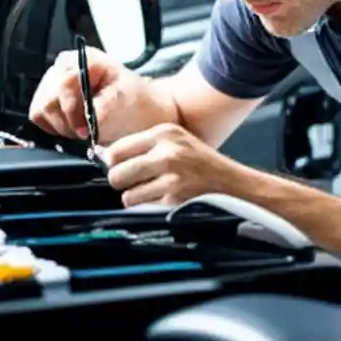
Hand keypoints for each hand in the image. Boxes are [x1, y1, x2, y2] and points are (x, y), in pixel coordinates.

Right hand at [28, 46, 164, 143]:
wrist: (142, 109)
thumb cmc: (137, 103)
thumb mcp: (124, 102)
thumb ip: (101, 109)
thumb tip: (86, 120)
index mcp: (87, 59)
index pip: (65, 82)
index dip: (71, 109)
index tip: (85, 129)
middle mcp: (67, 65)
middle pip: (49, 97)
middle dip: (67, 121)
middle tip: (86, 132)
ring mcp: (55, 80)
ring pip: (41, 108)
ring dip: (61, 125)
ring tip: (82, 129)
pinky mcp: (48, 96)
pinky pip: (38, 115)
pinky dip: (54, 126)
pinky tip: (72, 126)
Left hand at [103, 123, 246, 206]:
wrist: (232, 182)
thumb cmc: (201, 163)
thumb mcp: (176, 141)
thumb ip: (145, 145)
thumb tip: (107, 157)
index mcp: (164, 133)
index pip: (117, 149)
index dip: (111, 162)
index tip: (115, 166)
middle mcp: (167, 152)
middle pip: (116, 173)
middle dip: (120, 182)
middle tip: (130, 183)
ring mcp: (171, 177)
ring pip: (127, 194)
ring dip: (135, 198)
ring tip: (149, 192)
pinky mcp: (175, 199)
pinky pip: (145, 207)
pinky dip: (149, 207)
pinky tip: (163, 199)